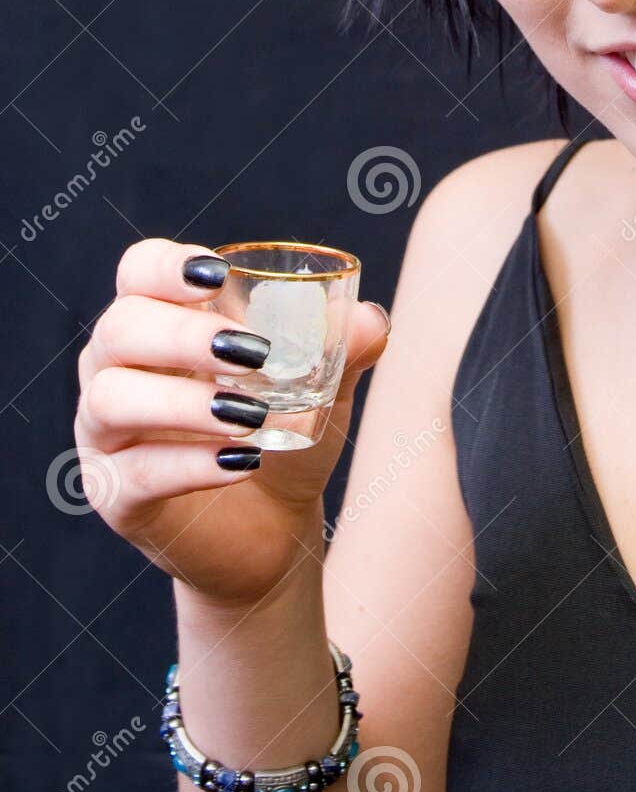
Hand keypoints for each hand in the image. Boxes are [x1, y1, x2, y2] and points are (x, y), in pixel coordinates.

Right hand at [74, 238, 389, 606]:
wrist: (275, 525)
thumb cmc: (284, 429)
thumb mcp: (323, 385)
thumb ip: (345, 346)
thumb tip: (371, 320)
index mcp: (160, 320)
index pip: (138, 272)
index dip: (165, 266)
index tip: (216, 276)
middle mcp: (118, 368)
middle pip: (120, 329)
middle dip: (183, 335)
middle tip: (252, 352)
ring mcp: (106, 434)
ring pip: (111, 400)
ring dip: (183, 404)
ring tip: (251, 415)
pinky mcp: (116, 495)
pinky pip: (135, 474)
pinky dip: (191, 465)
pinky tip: (244, 462)